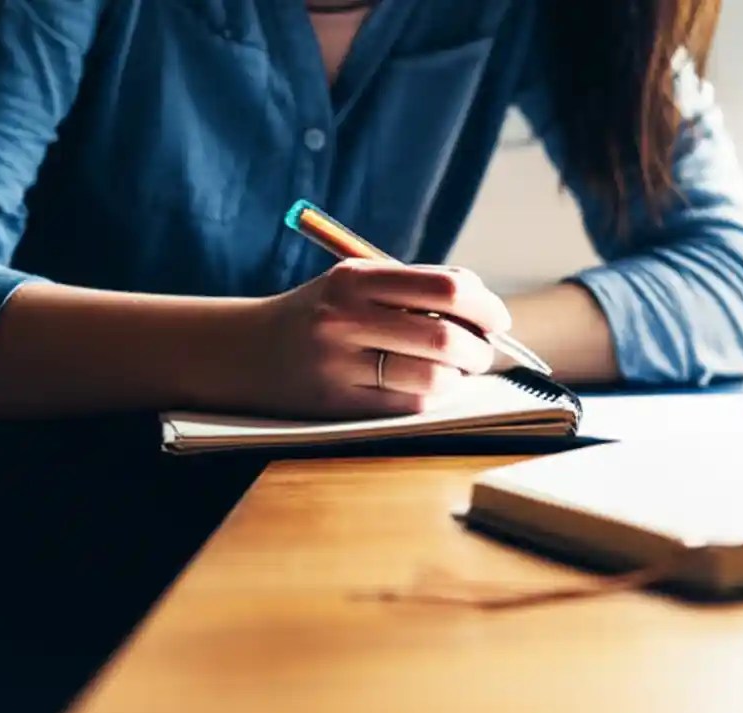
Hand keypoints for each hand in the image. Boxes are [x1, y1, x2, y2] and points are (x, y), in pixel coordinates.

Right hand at [252, 260, 510, 417]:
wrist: (244, 351)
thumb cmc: (321, 314)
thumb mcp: (356, 283)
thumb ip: (415, 287)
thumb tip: (486, 310)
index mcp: (356, 278)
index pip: (447, 287)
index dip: (486, 306)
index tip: (498, 320)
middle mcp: (345, 318)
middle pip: (445, 335)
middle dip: (480, 348)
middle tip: (483, 352)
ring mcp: (340, 364)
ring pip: (433, 376)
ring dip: (460, 376)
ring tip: (458, 371)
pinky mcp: (339, 404)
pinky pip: (411, 404)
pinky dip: (435, 396)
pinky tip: (430, 387)